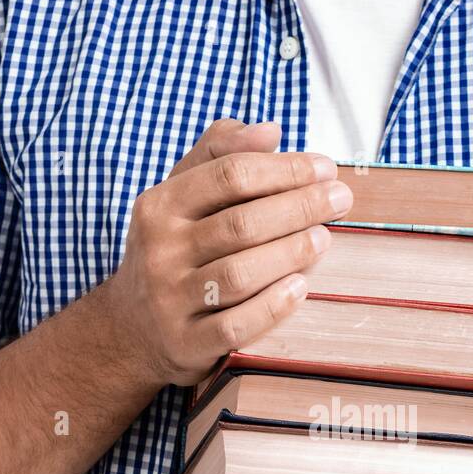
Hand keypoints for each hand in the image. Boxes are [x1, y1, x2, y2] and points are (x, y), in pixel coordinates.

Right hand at [103, 118, 352, 386]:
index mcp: (160, 205)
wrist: (132, 328)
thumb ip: (218, 155)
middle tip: (340, 199)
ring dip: (290, 254)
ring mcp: (170, 300)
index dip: (285, 169)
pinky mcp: (186, 343)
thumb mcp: (180, 196)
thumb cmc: (173, 250)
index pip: (230, 176)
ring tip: (324, 239)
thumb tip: (270, 130)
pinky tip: (301, 288)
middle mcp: (160, 251)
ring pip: (239, 274)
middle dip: (299, 207)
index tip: (325, 168)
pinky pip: (235, 326)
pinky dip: (272, 306)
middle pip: (241, 224)